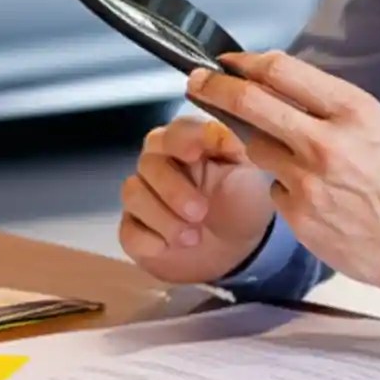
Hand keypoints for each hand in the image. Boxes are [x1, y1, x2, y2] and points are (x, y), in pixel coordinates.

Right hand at [119, 116, 275, 284]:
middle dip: (173, 189)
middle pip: (149, 163)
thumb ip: (239, 151)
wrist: (237, 246)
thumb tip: (225, 134)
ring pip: (134, 194)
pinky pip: (127, 231)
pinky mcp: (134, 230)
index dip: (183, 139)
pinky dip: (148, 240)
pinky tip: (169, 248)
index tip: (195, 154)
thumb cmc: (242, 200)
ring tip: (193, 238)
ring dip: (162, 218)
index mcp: (188, 143)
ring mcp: (143, 196)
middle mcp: (158, 163)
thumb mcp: (253, 173)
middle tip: (199, 213)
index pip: (178, 131)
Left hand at [186, 51, 379, 303]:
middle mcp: (326, 141)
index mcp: (349, 110)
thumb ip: (321, 99)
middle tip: (196, 81)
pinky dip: (283, 186)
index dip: (243, 62)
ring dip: (255, 142)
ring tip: (286, 151)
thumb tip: (267, 77)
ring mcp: (308, 181)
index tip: (226, 61)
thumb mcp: (368, 120)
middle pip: (248, 102)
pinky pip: (272, 188)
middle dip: (213, 87)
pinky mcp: (297, 215)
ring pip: (254, 146)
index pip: (279, 70)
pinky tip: (312, 195)